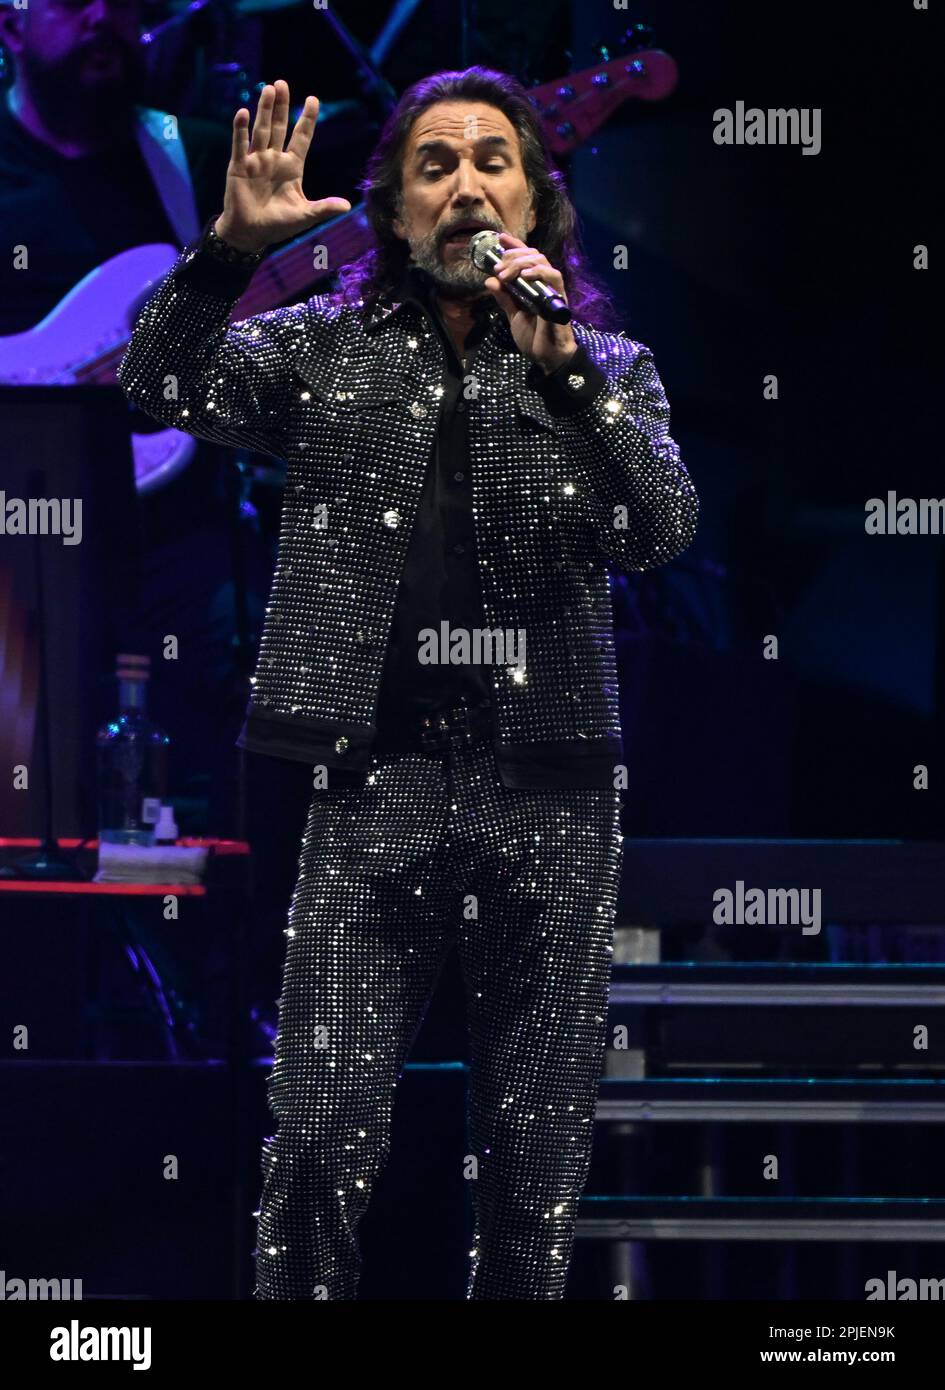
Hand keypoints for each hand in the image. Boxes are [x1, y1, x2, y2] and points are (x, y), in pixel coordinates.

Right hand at [214, 80, 350, 253]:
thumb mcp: (305, 216)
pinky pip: (240, 145)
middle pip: (279, 127)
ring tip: (269, 89)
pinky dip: (241, 129)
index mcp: (292, 167)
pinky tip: (243, 113)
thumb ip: (324, 208)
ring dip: (264, 110)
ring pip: (261, 130)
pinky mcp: (239, 167)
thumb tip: (347, 206)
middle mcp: (274, 159)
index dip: (307, 119)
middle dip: (281, 106)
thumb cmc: (278, 225)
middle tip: (283, 83)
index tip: (313, 99)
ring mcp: (255, 160)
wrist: (250, 234)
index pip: (301, 137)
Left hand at [483, 233, 577, 371]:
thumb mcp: (513, 315)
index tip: (499, 238)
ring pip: (542, 261)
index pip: (525, 258)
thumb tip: (489, 280)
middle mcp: (544, 283)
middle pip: (532, 255)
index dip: (514, 245)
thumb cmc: (534, 337)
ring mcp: (552, 289)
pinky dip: (539, 272)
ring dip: (521, 263)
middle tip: (497, 267)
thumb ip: (504, 298)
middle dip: (512, 256)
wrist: (547, 357)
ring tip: (505, 274)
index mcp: (533, 285)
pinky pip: (554, 277)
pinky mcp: (559, 298)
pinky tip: (525, 275)